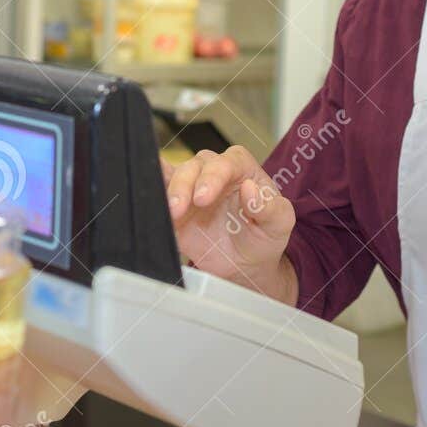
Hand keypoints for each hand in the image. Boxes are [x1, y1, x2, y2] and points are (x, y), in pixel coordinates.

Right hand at [160, 145, 296, 302]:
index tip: (204, 197)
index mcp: (242, 169)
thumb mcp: (279, 225)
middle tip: (182, 208)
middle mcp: (215, 172)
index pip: (228, 162)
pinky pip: (160, 189)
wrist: (244, 264)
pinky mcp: (175, 203)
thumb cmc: (264, 237)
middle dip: (186, 184)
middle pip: (196, 165)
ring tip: (171, 212)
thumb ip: (270, 208)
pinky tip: (146, 195)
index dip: (214, 175)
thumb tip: (251, 190)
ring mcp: (192, 187)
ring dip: (170, 190)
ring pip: (175, 175)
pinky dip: (151, 188)